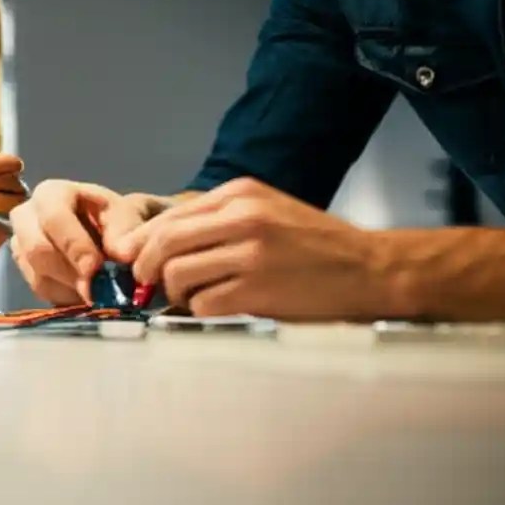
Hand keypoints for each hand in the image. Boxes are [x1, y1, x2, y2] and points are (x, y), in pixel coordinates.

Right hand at [9, 180, 170, 305]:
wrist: (104, 231)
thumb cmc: (112, 218)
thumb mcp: (126, 215)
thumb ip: (125, 231)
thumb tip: (122, 253)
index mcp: (51, 194)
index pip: (53, 218)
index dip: (73, 245)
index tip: (95, 268)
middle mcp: (26, 216)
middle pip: (37, 250)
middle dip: (69, 273)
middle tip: (95, 290)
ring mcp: (20, 244)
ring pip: (37, 274)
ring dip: (70, 288)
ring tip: (96, 290)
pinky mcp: (24, 269)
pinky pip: (40, 290)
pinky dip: (65, 296)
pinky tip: (84, 291)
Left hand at [110, 178, 384, 320]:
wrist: (369, 268)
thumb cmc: (314, 245)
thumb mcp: (266, 212)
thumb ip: (216, 221)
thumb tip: (155, 244)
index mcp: (240, 194)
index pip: (170, 216)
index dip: (143, 243)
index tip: (135, 261)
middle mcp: (242, 216)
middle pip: (164, 243)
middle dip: (146, 268)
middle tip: (148, 285)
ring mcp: (250, 253)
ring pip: (177, 273)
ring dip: (175, 293)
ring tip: (192, 297)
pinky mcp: (257, 288)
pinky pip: (202, 303)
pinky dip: (200, 310)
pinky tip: (216, 308)